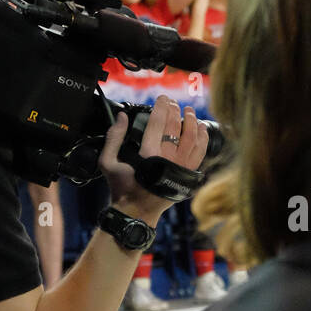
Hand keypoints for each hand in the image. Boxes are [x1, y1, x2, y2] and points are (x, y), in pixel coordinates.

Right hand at [98, 97, 209, 227]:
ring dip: (191, 122)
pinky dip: (202, 139)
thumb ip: (113, 138)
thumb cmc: (121, 187)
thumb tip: (121, 117)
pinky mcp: (187, 175)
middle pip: (175, 127)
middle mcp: (167, 160)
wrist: (136, 213)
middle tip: (172, 102)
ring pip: (191, 139)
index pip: (157, 123)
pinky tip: (201, 128)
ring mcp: (180, 168)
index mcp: (148, 155)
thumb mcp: (107, 162)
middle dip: (174, 111)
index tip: (161, 97)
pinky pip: (200, 154)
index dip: (161, 107)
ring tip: (189, 111)